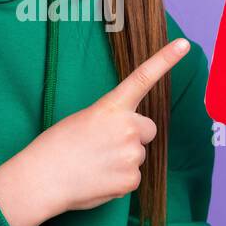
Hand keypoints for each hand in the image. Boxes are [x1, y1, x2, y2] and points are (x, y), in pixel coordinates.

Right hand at [0, 38, 190, 225]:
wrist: (42, 179)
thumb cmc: (55, 147)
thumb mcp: (83, 120)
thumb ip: (111, 122)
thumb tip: (128, 142)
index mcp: (111, 107)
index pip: (143, 78)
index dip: (165, 59)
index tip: (184, 44)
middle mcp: (127, 127)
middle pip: (147, 129)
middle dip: (134, 135)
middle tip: (104, 145)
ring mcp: (131, 155)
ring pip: (138, 155)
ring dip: (122, 160)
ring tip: (94, 164)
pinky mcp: (131, 180)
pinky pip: (132, 177)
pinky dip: (118, 180)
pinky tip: (97, 179)